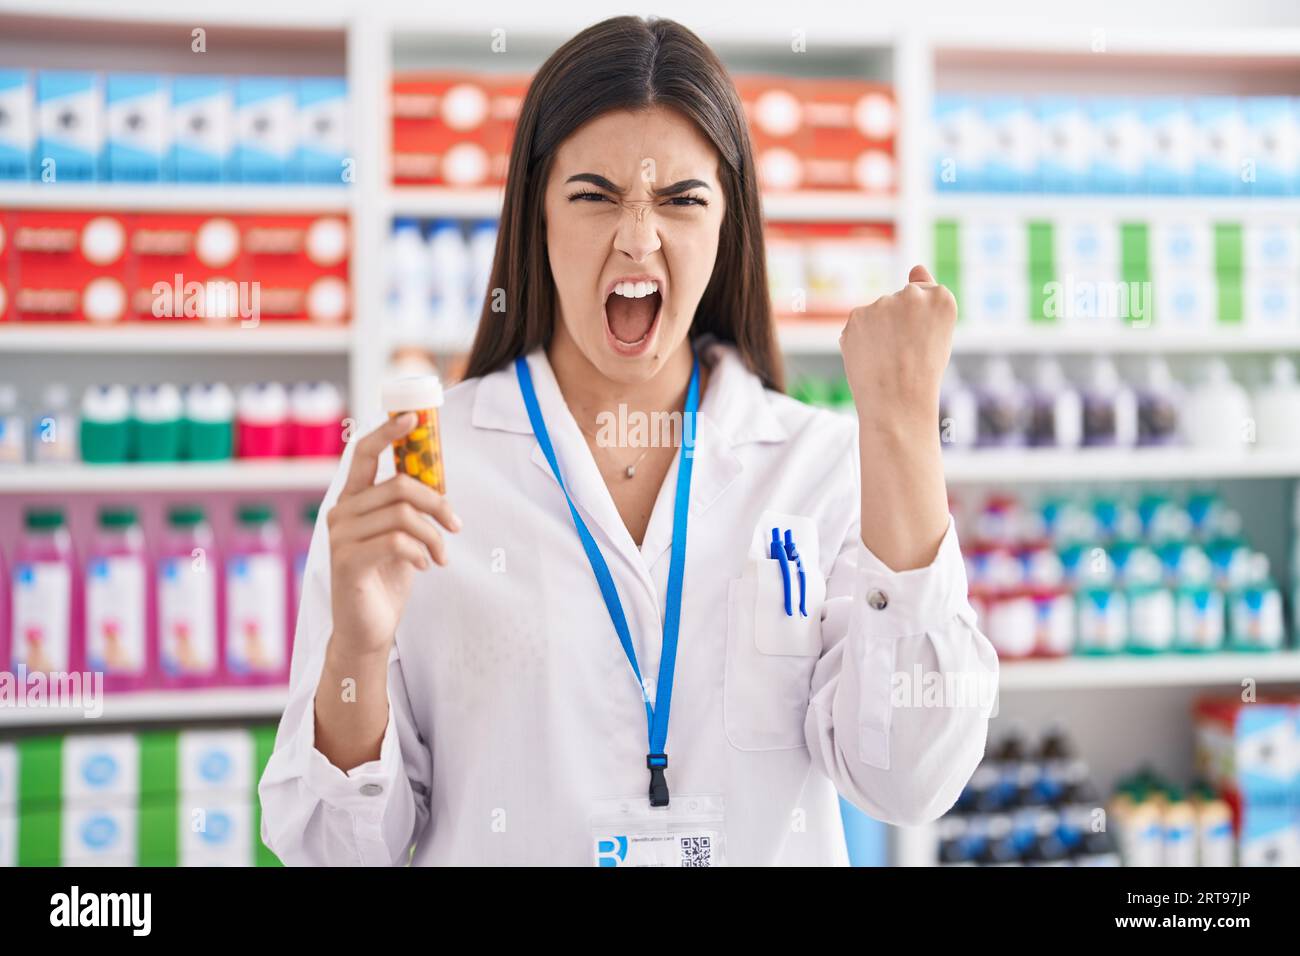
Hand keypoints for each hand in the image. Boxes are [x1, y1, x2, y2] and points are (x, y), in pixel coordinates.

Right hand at [326, 413, 460, 659]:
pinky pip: (397, 542)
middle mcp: (341, 512)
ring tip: (441, 556)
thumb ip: (408, 508)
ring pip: (403, 515)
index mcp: (353, 500)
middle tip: (456, 526)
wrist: (367, 627)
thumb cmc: (386, 577)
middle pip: (400, 486)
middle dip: (438, 504)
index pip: (364, 453)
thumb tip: (438, 482)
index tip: (413, 417)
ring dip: (434, 536)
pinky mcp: (347, 561)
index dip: (388, 432)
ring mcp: (340, 536)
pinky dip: (421, 553)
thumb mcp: (402, 535)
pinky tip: (425, 566)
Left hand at [839, 264, 956, 431]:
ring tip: (887, 360)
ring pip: (877, 312)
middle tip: (904, 355)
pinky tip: (870, 358)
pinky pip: (858, 323)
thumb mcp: (936, 333)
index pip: (925, 294)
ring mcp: (883, 303)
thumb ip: (926, 297)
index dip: (920, 324)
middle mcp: (913, 294)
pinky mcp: (857, 315)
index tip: (922, 344)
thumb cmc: (922, 374)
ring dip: (878, 331)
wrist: (897, 406)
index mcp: (942, 297)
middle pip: (899, 301)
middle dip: (897, 324)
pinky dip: (860, 339)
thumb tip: (916, 266)